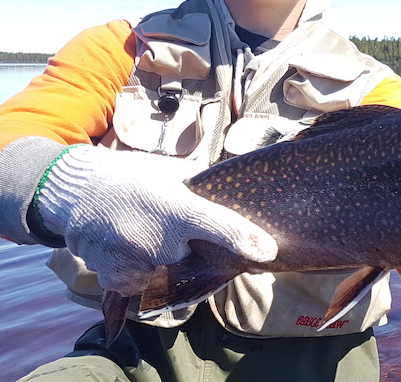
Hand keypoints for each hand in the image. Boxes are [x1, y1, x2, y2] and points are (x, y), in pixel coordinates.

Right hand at [36, 145, 277, 295]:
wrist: (75, 193)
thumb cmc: (132, 177)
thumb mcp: (172, 173)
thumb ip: (204, 188)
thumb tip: (237, 192)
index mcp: (176, 209)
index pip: (219, 227)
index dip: (246, 240)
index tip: (267, 250)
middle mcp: (156, 241)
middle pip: (199, 261)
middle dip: (199, 253)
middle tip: (184, 235)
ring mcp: (135, 265)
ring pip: (173, 277)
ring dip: (171, 264)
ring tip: (151, 237)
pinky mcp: (117, 281)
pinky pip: (147, 285)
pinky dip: (147, 272)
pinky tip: (135, 249)